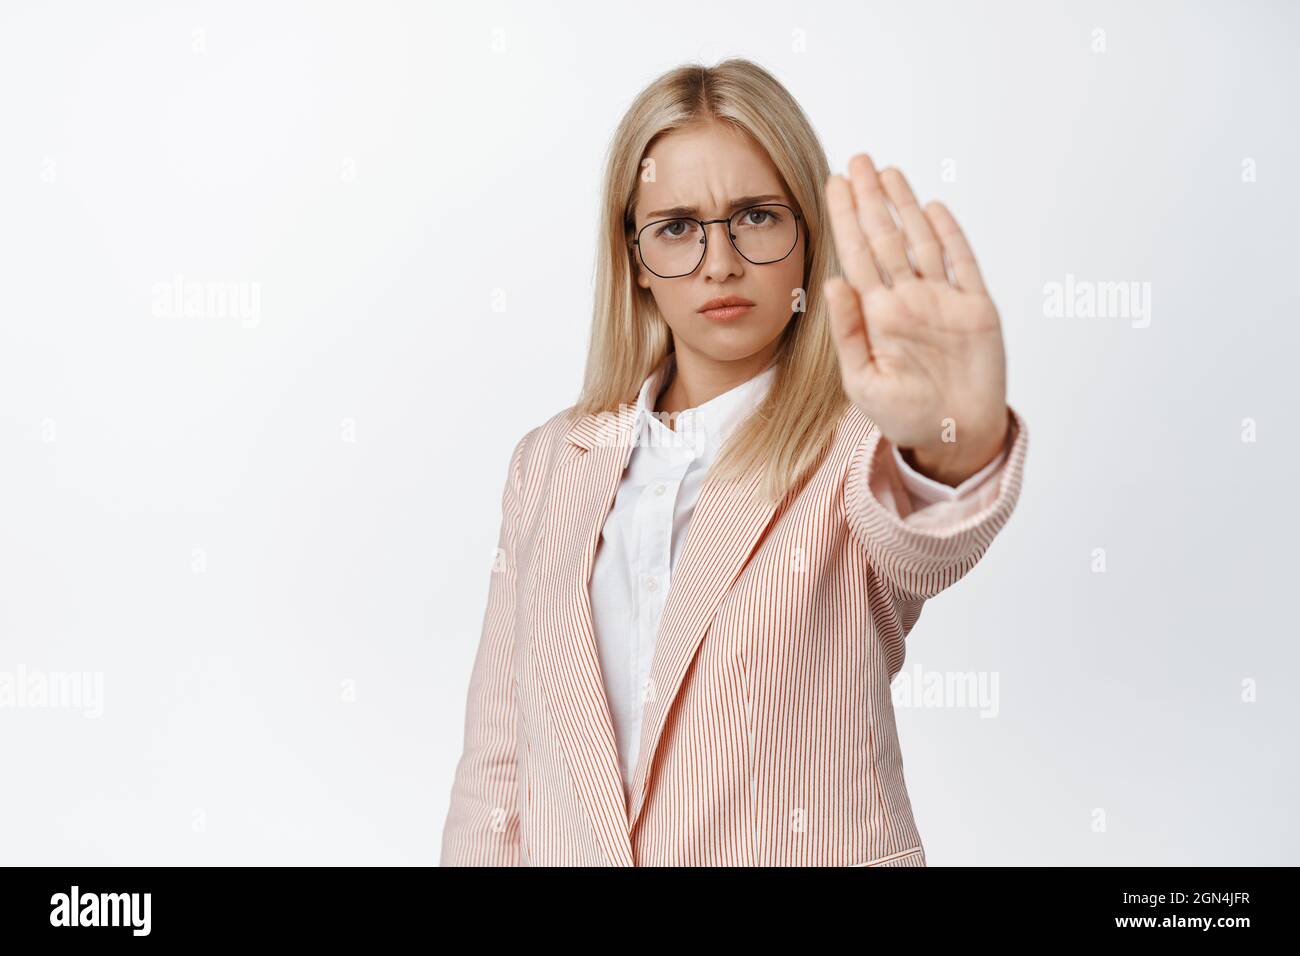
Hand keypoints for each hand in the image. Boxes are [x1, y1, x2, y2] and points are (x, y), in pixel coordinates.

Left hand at [823, 154, 1008, 485]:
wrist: (955, 438)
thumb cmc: (904, 416)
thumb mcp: (863, 381)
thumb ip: (847, 332)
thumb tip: (832, 283)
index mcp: (877, 315)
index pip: (856, 255)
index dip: (846, 218)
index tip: (832, 184)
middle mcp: (908, 300)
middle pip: (885, 237)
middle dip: (869, 198)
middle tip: (856, 160)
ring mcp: (942, 300)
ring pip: (921, 240)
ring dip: (904, 205)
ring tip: (887, 171)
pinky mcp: (977, 308)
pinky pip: (962, 262)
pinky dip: (949, 234)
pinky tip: (932, 207)